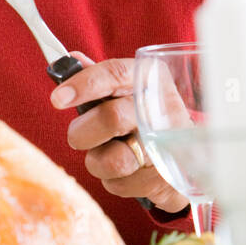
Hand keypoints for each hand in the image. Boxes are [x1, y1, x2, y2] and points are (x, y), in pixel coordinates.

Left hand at [50, 54, 189, 213]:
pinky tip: (126, 171)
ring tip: (107, 154)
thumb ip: (99, 77)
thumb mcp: (127, 91)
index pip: (115, 74)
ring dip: (97, 161)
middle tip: (77, 137)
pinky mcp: (166, 178)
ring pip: (113, 159)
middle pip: (111, 118)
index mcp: (150, 78)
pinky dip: (113, 180)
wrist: (189, 153)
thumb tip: (68, 59)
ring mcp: (168, 146)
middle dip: (82, 132)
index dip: (84, 84)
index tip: (57, 98)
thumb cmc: (144, 116)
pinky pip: (121, 185)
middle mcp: (163, 108)